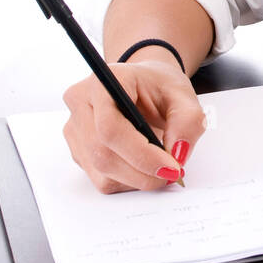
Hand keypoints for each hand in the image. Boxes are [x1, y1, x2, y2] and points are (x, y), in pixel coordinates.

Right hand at [61, 57, 206, 193]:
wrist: (145, 84)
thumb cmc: (159, 85)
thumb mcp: (183, 94)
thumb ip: (188, 120)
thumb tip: (178, 154)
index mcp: (104, 81)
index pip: (110, 127)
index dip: (141, 154)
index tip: (171, 166)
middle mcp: (81, 103)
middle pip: (103, 153)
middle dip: (142, 172)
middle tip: (172, 173)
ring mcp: (75, 127)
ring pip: (101, 170)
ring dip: (136, 179)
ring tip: (162, 169)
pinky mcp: (78, 148)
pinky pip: (100, 177)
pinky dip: (127, 181)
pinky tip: (144, 168)